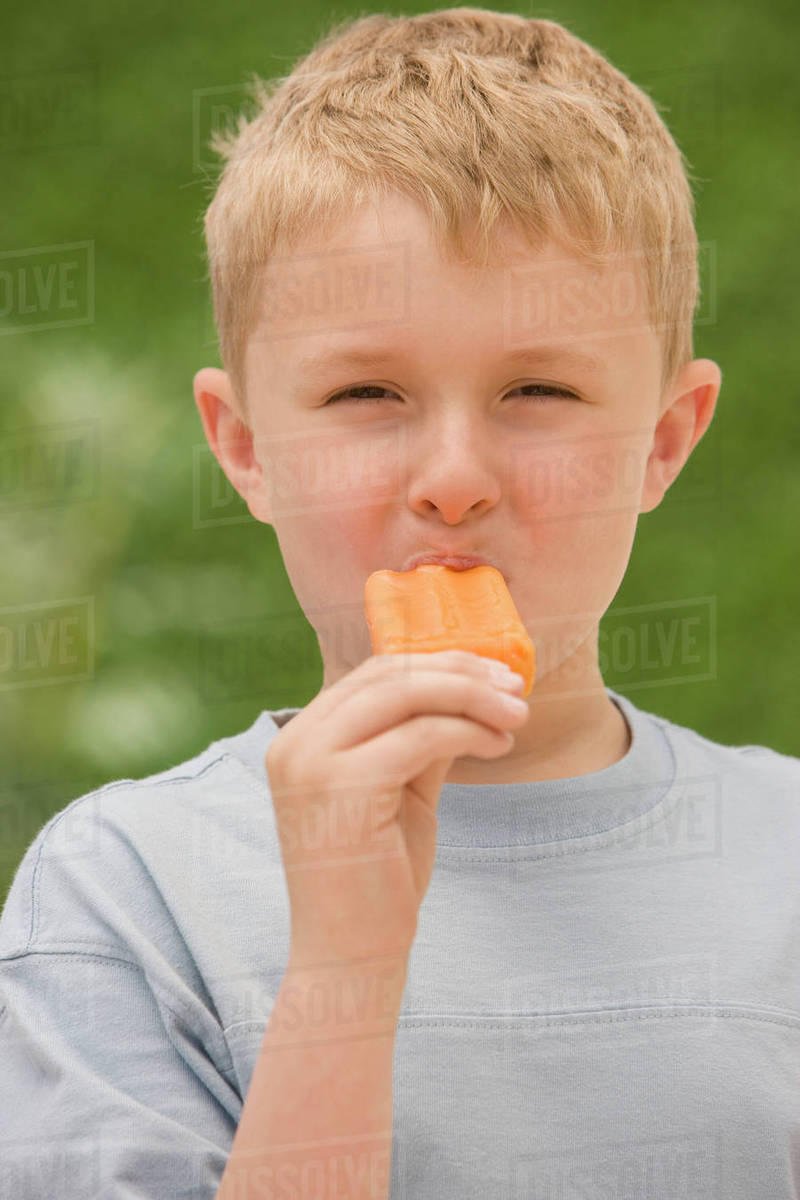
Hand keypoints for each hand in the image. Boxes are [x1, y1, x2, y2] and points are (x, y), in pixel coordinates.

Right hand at [264, 651, 528, 971]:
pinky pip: (421, 735)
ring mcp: (312, 761)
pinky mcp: (342, 786)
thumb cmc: (378, 878)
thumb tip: (471, 688)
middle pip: (389, 674)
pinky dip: (468, 731)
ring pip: (406, 694)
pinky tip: (499, 745)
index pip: (374, 674)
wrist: (352, 958)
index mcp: (300, 738)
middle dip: (461, 672)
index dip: (438, 664)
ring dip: (473, 696)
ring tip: (517, 715)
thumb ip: (421, 737)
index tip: (494, 674)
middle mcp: (295, 742)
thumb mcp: (401, 790)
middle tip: (515, 688)